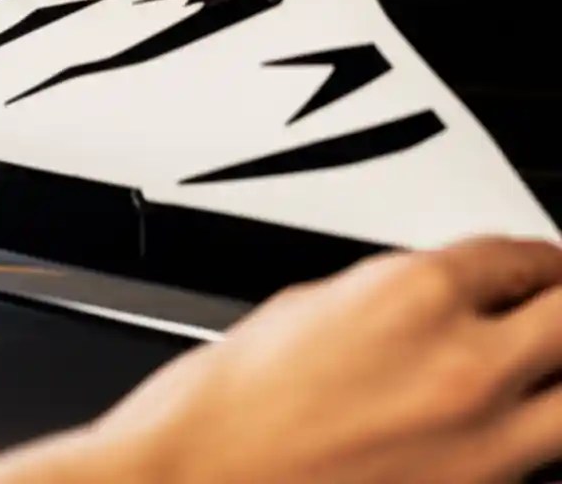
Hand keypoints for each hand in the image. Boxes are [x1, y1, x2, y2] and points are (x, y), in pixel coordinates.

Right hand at [77, 237, 561, 483]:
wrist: (193, 480)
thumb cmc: (224, 406)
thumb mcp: (308, 306)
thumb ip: (392, 296)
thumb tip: (436, 301)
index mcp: (414, 295)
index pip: (520, 258)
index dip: (534, 260)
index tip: (534, 267)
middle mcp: (463, 367)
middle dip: (560, 305)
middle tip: (551, 303)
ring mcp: (481, 447)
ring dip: (557, 374)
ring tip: (539, 369)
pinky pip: (535, 466)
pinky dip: (528, 445)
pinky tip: (499, 431)